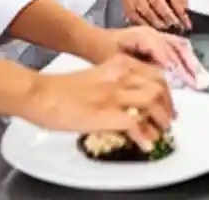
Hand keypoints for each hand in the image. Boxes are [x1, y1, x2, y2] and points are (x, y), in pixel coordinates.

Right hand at [21, 54, 173, 151]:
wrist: (40, 94)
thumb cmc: (60, 88)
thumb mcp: (96, 76)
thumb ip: (115, 82)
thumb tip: (127, 101)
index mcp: (119, 64)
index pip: (156, 74)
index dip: (166, 92)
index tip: (167, 104)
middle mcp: (121, 76)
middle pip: (159, 86)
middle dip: (168, 106)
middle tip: (168, 121)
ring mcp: (114, 94)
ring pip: (153, 101)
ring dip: (161, 120)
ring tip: (160, 133)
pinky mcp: (106, 113)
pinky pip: (136, 123)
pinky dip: (145, 135)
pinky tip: (145, 144)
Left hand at [110, 26, 206, 87]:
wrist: (96, 40)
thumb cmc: (103, 52)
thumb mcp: (117, 61)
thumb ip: (138, 68)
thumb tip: (159, 77)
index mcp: (142, 36)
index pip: (162, 50)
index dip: (174, 64)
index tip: (184, 80)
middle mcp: (153, 32)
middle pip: (176, 47)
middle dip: (189, 65)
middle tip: (199, 83)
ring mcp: (157, 34)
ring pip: (180, 46)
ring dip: (191, 62)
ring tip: (201, 79)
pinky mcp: (159, 38)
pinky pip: (177, 45)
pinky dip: (187, 57)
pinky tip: (193, 69)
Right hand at [119, 0, 190, 31]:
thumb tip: (186, 15)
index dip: (180, 10)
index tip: (187, 23)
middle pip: (156, 2)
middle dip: (168, 16)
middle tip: (176, 26)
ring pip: (146, 13)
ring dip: (159, 23)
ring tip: (167, 28)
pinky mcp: (128, 8)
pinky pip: (138, 20)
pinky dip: (148, 27)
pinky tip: (155, 30)